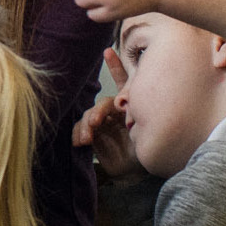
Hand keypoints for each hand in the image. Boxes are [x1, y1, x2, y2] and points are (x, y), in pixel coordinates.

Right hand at [74, 50, 138, 180]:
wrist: (135, 174)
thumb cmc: (145, 150)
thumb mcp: (147, 133)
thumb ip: (141, 119)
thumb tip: (131, 107)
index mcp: (130, 106)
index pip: (123, 82)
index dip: (115, 66)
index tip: (108, 51)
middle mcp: (115, 110)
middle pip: (102, 103)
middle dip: (97, 111)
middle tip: (97, 121)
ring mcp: (103, 123)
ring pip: (89, 116)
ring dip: (87, 125)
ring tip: (88, 137)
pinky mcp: (93, 135)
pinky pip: (81, 130)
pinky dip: (78, 134)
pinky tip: (79, 142)